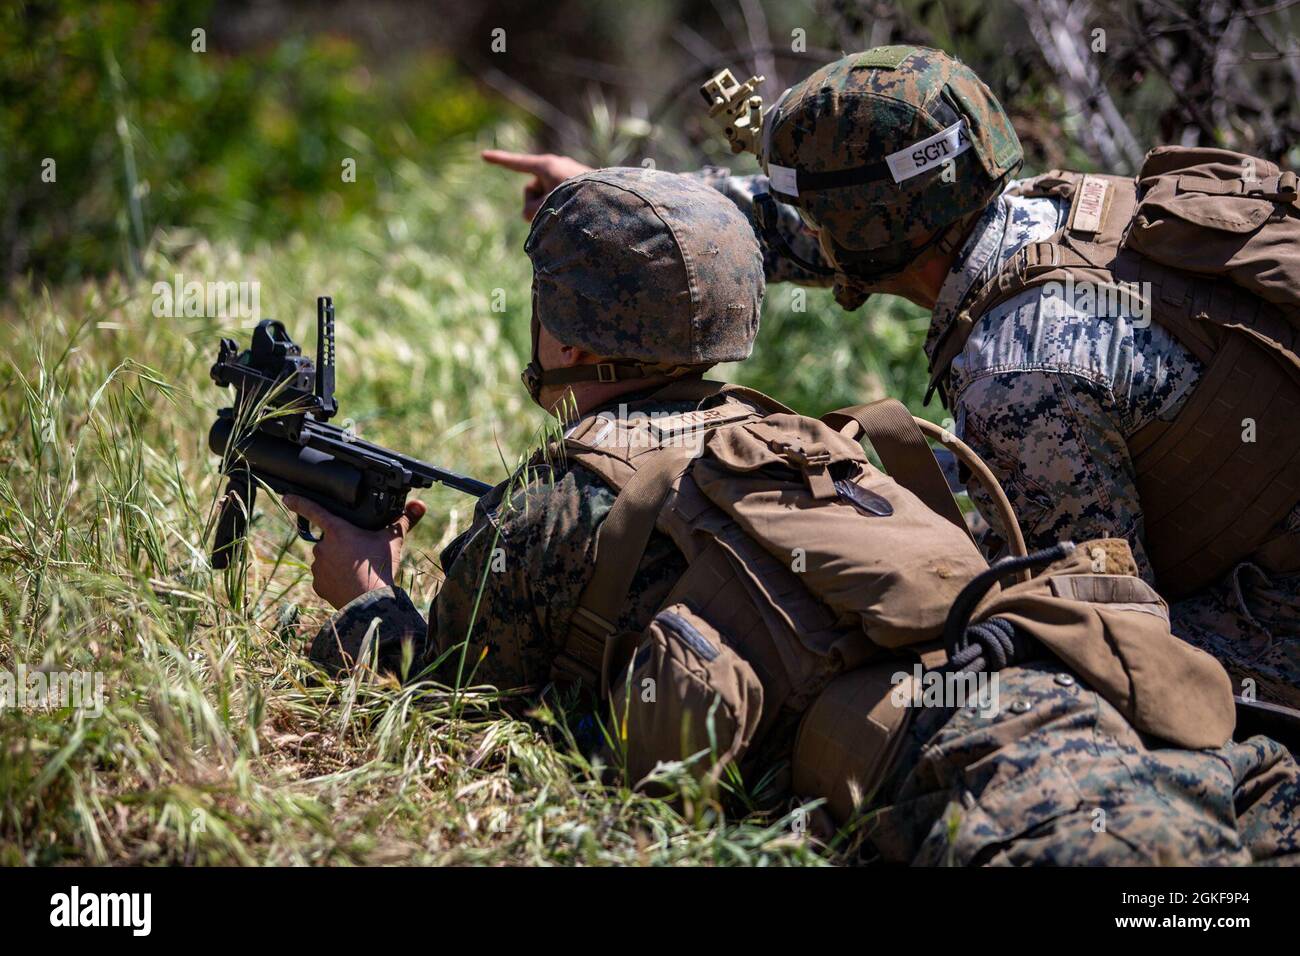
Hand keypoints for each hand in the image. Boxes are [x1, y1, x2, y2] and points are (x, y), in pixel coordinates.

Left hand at [282, 495, 426, 609]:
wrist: (370, 601)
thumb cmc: (380, 566)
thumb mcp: (393, 540)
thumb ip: (404, 520)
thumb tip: (420, 505)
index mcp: (338, 530)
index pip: (314, 511)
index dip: (299, 502)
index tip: (287, 497)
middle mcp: (323, 546)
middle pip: (328, 540)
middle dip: (341, 545)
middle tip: (359, 554)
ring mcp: (318, 567)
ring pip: (326, 559)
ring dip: (337, 562)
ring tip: (357, 570)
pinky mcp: (318, 584)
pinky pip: (325, 578)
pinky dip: (334, 579)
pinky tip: (349, 583)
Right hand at [481, 149, 593, 219]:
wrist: (610, 202)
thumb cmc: (578, 203)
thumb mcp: (546, 208)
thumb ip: (530, 211)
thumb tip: (531, 215)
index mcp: (547, 166)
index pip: (516, 163)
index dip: (499, 160)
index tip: (483, 155)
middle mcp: (556, 166)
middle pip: (531, 190)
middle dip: (536, 205)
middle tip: (554, 213)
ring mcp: (567, 174)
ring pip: (546, 197)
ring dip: (551, 208)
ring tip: (571, 212)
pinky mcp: (577, 184)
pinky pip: (561, 198)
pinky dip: (563, 207)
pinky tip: (577, 211)